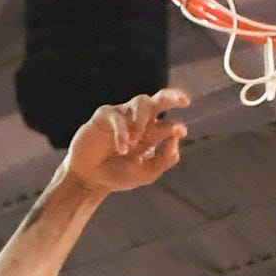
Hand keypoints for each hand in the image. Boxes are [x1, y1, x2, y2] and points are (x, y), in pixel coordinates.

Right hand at [63, 89, 190, 196]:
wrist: (91, 178)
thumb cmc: (119, 174)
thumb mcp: (146, 173)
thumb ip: (164, 160)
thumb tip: (176, 140)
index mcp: (152, 134)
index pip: (169, 125)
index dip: (176, 127)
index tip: (182, 131)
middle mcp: (139, 121)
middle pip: (158, 101)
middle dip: (172, 97)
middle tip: (185, 100)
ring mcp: (123, 115)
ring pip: (140, 102)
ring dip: (143, 118)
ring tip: (136, 139)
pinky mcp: (104, 115)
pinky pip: (117, 117)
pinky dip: (122, 132)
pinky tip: (122, 149)